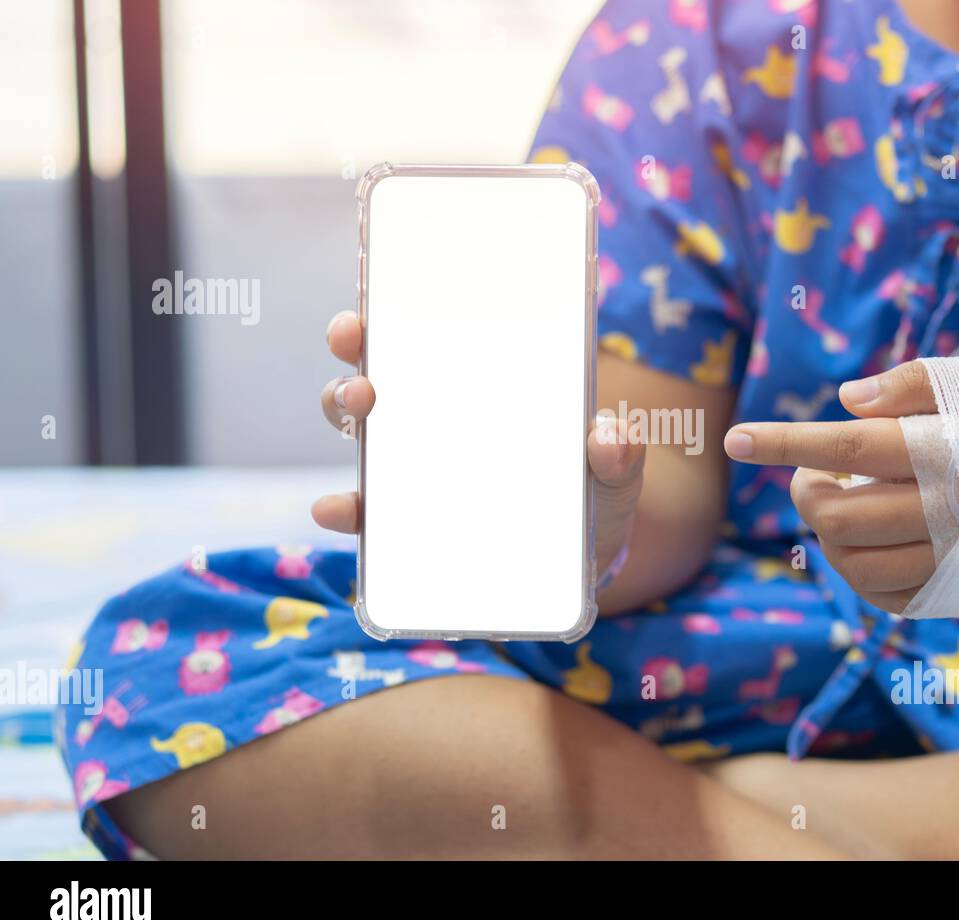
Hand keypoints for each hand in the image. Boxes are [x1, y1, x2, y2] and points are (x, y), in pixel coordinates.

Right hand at [312, 311, 644, 577]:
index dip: (382, 321)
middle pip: (375, 382)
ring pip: (362, 437)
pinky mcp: (409, 530)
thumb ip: (619, 454)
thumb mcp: (614, 471)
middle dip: (357, 364)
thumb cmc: (593, 496)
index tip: (365, 314)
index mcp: (477, 390)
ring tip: (361, 416)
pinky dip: (345, 511)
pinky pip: (366, 516)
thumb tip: (610, 435)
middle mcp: (433, 424)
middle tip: (368, 372)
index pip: (420, 343)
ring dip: (348, 419)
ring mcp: (416, 475)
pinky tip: (336, 510)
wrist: (585, 562)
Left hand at [722, 361, 937, 613]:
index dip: (784, 443)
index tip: (734, 438)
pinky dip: (855, 567)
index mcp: (951, 452)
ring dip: (826, 529)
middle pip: (837, 515)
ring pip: (852, 562)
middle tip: (813, 471)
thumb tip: (847, 400)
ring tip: (843, 498)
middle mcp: (949, 513)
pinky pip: (881, 595)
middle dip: (804, 490)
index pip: (847, 448)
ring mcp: (954, 561)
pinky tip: (865, 535)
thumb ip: (917, 383)